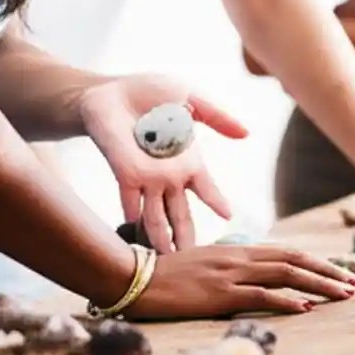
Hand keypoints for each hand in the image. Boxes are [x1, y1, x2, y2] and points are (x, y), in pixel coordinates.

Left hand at [79, 75, 247, 252]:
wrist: (108, 91)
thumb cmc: (148, 93)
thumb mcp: (189, 98)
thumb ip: (217, 116)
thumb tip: (246, 134)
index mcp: (188, 161)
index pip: (208, 190)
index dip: (218, 203)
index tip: (229, 218)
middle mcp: (169, 176)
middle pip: (182, 215)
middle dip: (188, 237)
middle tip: (198, 263)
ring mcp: (147, 179)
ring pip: (159, 217)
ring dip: (164, 240)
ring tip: (170, 263)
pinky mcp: (125, 174)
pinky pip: (132, 203)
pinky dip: (136, 223)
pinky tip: (139, 244)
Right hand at [125, 245, 354, 319]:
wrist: (136, 277)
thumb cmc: (167, 276)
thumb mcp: (206, 266)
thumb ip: (232, 270)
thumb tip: (256, 283)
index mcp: (238, 251)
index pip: (287, 253)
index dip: (317, 262)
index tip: (340, 273)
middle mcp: (240, 258)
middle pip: (295, 260)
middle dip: (328, 272)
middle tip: (354, 284)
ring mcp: (230, 275)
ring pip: (285, 275)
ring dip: (318, 285)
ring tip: (342, 295)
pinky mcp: (219, 294)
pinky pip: (259, 296)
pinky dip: (286, 301)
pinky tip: (306, 309)